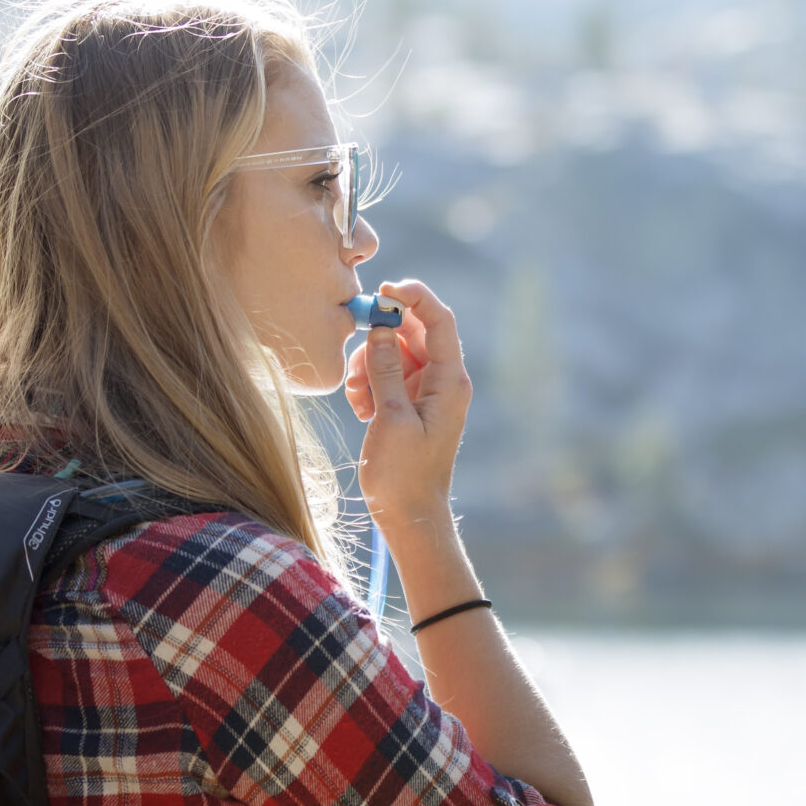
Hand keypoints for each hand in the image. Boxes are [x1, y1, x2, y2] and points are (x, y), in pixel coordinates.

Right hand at [344, 279, 471, 525]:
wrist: (410, 516)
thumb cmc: (404, 475)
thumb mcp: (391, 419)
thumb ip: (386, 370)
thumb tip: (380, 329)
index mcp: (449, 381)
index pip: (439, 320)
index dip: (415, 297)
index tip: (384, 289)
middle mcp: (443, 381)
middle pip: (412, 333)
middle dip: (380, 340)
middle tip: (356, 359)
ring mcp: (426, 392)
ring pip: (395, 353)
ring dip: (369, 367)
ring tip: (358, 398)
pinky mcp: (410, 404)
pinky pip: (388, 376)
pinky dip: (370, 384)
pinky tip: (361, 409)